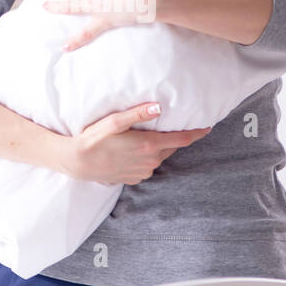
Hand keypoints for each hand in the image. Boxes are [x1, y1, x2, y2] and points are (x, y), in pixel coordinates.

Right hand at [62, 102, 211, 184]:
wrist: (78, 163)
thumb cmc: (94, 138)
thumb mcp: (114, 122)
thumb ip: (137, 114)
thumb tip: (159, 107)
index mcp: (148, 146)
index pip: (181, 139)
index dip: (196, 133)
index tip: (207, 126)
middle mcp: (150, 162)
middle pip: (172, 147)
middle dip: (178, 137)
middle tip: (181, 125)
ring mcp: (143, 172)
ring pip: (160, 156)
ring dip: (161, 147)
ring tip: (154, 135)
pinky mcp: (134, 179)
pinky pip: (148, 165)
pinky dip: (149, 156)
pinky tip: (138, 149)